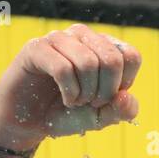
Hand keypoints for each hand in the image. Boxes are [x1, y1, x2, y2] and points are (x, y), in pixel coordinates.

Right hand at [0, 24, 141, 151]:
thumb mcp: (100, 117)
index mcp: (103, 45)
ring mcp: (59, 39)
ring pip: (89, 63)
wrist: (28, 121)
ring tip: (76, 101)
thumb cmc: (66, 113)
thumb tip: (126, 96)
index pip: (130, 56)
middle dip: (105, 92)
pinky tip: (65, 99)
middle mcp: (82, 36)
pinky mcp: (36, 48)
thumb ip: (121, 110)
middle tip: (90, 103)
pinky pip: (63, 68)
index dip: (123, 85)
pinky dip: (69, 92)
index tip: (106, 98)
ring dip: (85, 93)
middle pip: (112, 59)